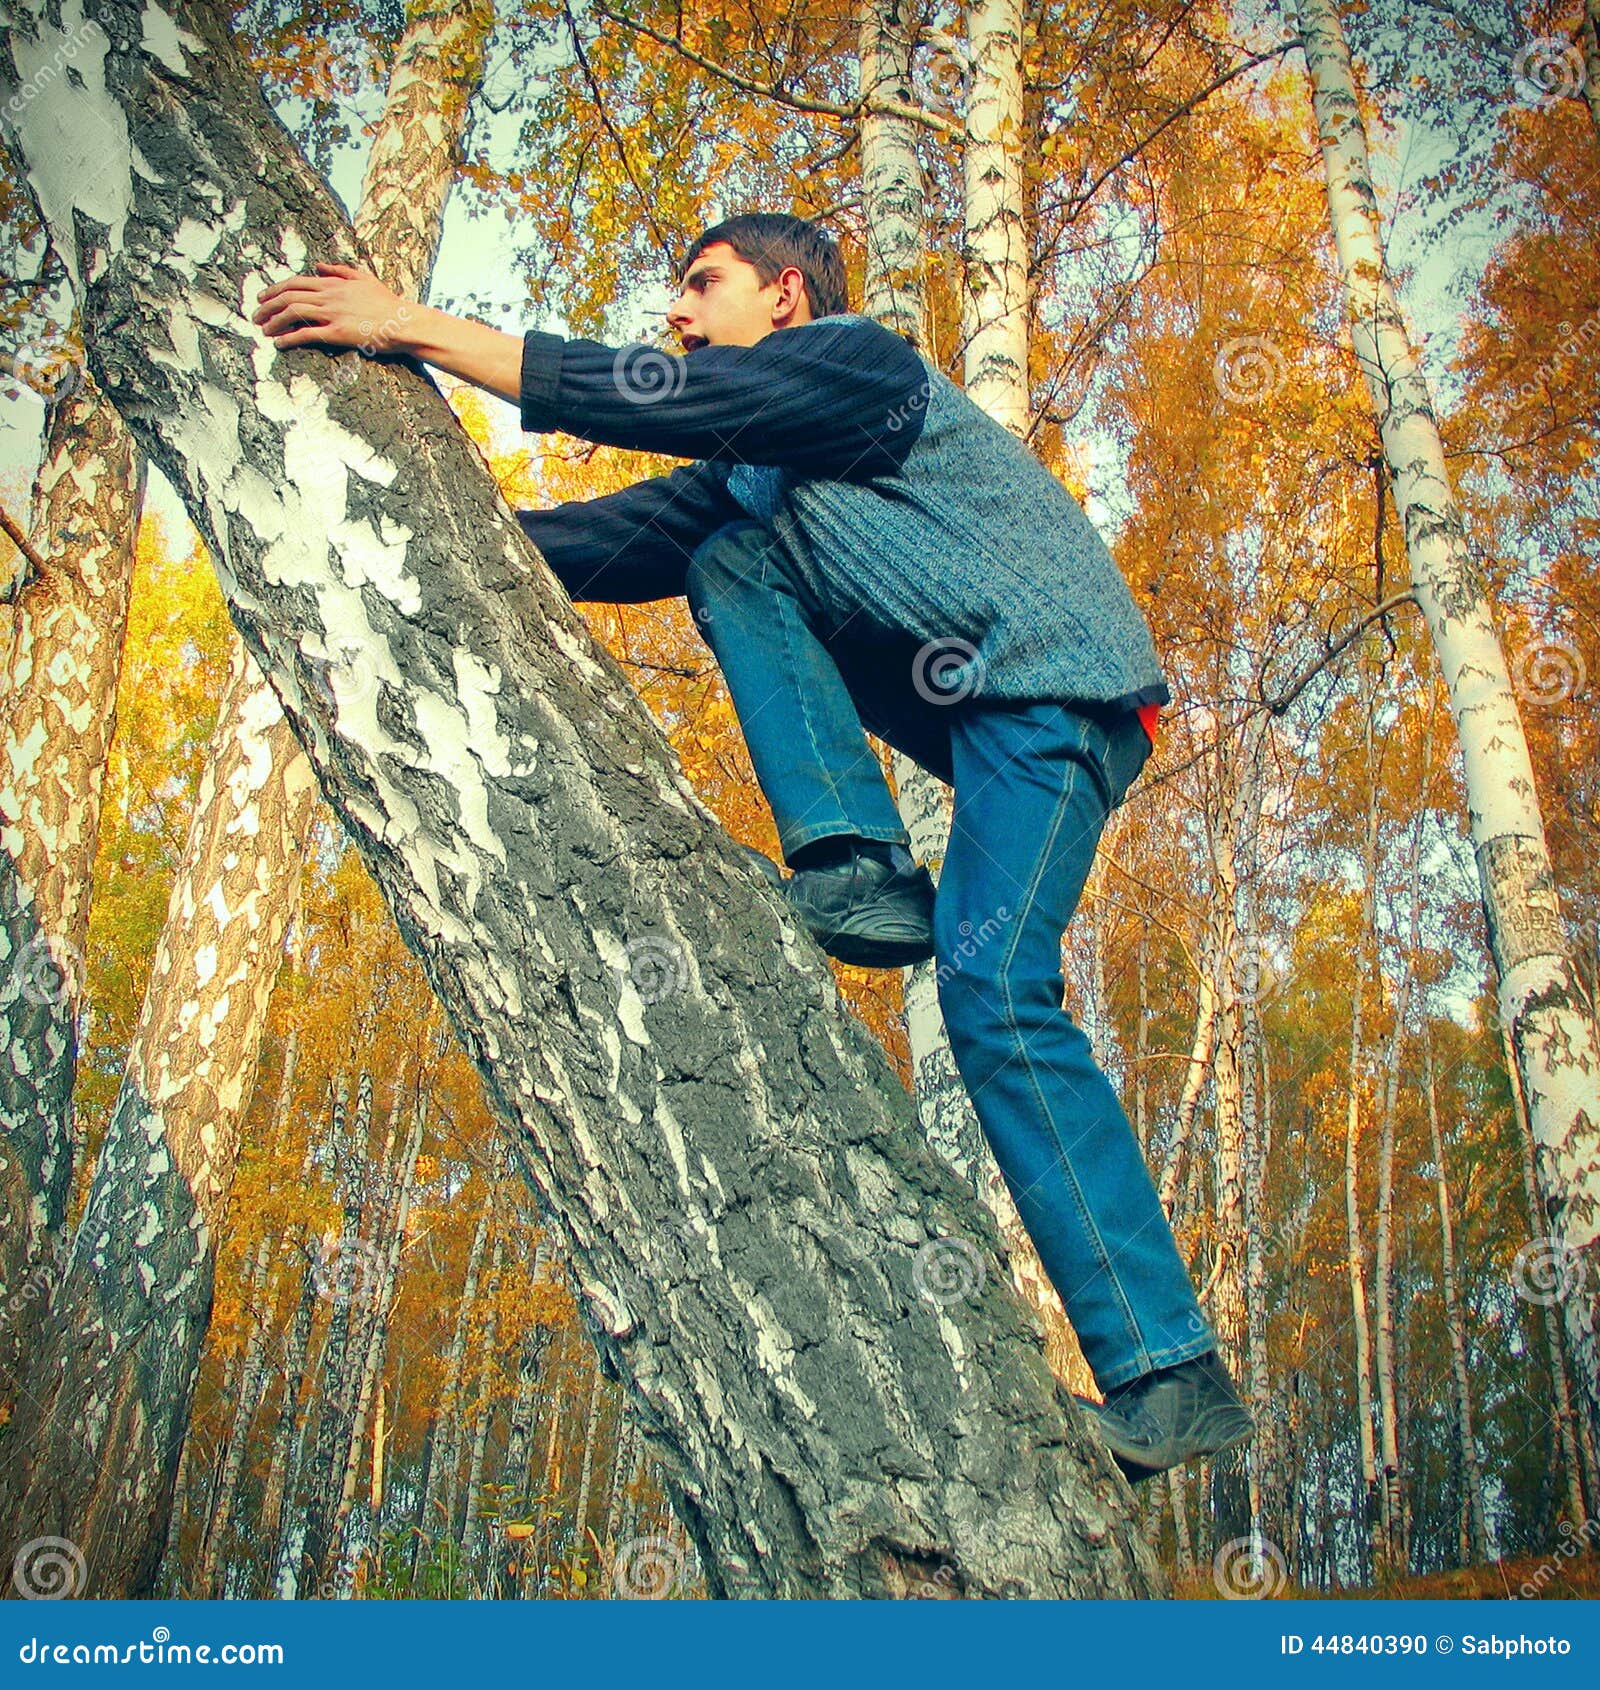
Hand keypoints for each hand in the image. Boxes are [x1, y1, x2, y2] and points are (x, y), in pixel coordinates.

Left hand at [252, 261, 413, 353]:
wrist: (402, 322)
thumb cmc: (387, 302)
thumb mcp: (363, 278)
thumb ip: (339, 270)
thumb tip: (319, 266)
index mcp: (333, 283)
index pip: (295, 282)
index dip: (274, 289)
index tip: (262, 297)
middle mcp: (328, 296)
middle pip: (288, 296)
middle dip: (267, 305)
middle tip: (255, 315)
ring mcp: (332, 314)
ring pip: (293, 313)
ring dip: (273, 321)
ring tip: (262, 329)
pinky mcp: (337, 333)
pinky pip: (306, 334)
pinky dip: (289, 338)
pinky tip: (278, 343)